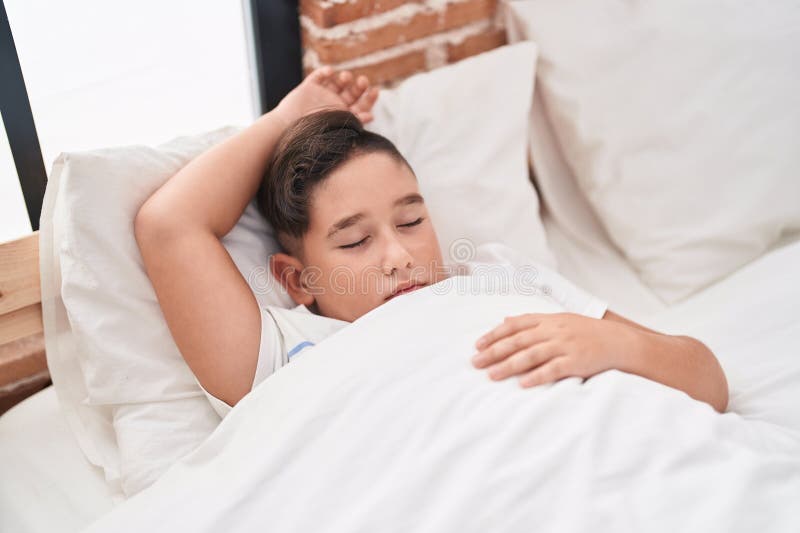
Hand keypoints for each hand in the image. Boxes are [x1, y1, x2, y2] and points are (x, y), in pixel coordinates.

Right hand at [274, 65, 379, 127]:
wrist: (286, 131)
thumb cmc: (312, 134)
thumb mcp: (337, 126)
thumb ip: (354, 120)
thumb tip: (372, 116)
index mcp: (344, 116)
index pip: (361, 105)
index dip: (369, 98)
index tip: (376, 90)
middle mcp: (335, 105)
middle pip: (352, 92)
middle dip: (359, 86)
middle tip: (363, 82)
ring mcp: (322, 96)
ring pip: (337, 82)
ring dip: (344, 78)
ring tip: (346, 78)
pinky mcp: (308, 88)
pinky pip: (318, 76)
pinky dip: (325, 72)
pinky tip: (330, 71)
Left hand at [470, 313, 636, 387]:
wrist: (620, 342)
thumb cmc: (587, 332)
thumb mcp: (559, 320)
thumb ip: (532, 321)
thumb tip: (505, 320)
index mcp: (549, 319)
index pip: (515, 325)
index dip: (494, 334)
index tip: (477, 345)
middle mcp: (554, 331)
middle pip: (518, 341)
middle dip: (494, 352)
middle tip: (475, 362)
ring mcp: (565, 346)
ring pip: (531, 355)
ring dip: (509, 365)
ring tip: (491, 375)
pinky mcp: (576, 362)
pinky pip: (553, 370)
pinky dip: (537, 376)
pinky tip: (522, 384)